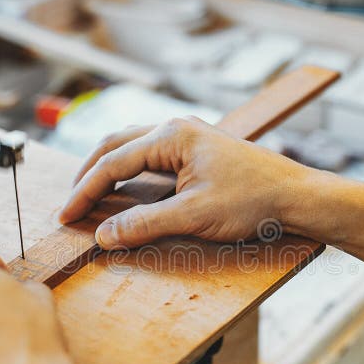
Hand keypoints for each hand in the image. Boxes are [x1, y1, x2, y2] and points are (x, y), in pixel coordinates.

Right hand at [59, 116, 314, 248]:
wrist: (296, 196)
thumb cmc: (253, 200)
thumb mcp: (194, 216)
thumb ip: (144, 224)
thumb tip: (104, 235)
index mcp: (172, 135)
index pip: (113, 162)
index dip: (85, 191)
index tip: (66, 216)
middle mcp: (177, 129)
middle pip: (116, 146)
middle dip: (89, 175)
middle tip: (71, 204)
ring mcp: (188, 138)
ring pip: (132, 148)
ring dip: (109, 171)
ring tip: (89, 196)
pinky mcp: (198, 152)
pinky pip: (151, 157)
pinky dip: (130, 173)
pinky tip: (125, 191)